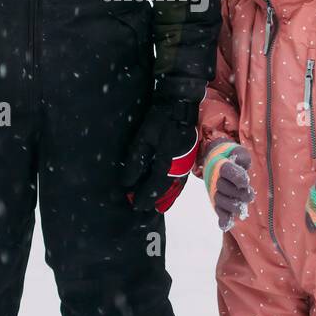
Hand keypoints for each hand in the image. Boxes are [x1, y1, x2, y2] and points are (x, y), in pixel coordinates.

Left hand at [120, 97, 199, 212]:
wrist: (180, 104)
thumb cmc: (160, 120)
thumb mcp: (143, 139)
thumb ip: (136, 162)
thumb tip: (127, 182)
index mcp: (167, 162)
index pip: (154, 185)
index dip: (145, 197)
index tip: (136, 206)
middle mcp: (179, 166)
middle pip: (167, 189)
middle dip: (156, 201)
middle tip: (145, 211)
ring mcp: (186, 162)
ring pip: (176, 185)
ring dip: (167, 196)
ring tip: (158, 207)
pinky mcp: (188, 156)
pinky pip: (181, 177)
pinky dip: (175, 187)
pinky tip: (170, 189)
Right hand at [203, 139, 254, 230]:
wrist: (219, 161)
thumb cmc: (233, 157)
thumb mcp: (240, 152)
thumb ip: (242, 157)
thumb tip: (242, 164)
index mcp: (221, 165)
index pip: (226, 171)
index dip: (236, 177)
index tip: (245, 182)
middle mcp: (215, 179)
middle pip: (224, 188)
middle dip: (238, 193)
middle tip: (250, 195)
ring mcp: (215, 192)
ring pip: (220, 201)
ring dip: (232, 206)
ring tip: (242, 208)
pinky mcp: (219, 203)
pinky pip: (219, 212)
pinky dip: (222, 219)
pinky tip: (227, 225)